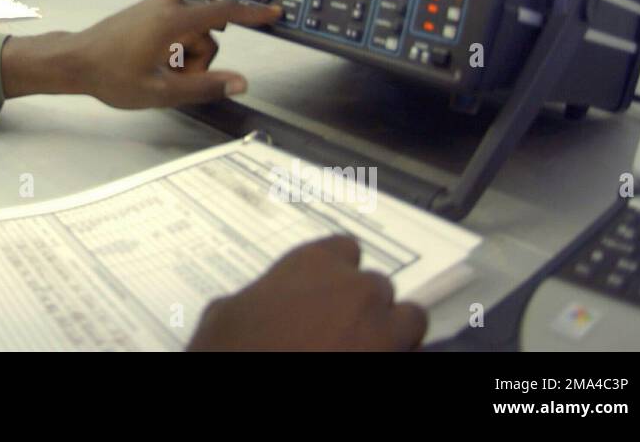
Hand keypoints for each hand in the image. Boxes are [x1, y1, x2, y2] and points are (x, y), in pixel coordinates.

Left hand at [3, 0, 280, 107]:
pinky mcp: (152, 9)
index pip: (224, 14)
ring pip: (194, 35)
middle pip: (207, 37)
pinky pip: (179, 29)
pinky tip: (152, 61)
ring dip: (184, 58)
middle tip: (169, 79)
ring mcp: (159, 4)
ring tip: (156, 71)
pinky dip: (174, 48)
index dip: (253, 15)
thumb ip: (205, 87)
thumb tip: (240, 83)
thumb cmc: (112, 76)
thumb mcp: (161, 91)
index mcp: (173, 20)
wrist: (76, 61)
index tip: (275, 12)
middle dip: (196, 63)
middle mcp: (169, 4)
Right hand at [187, 236, 427, 350]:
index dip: (338, 273)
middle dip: (365, 307)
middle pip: (378, 286)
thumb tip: (259, 306)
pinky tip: (379, 363)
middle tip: (341, 331)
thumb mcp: (224, 313)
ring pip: (410, 319)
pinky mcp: (399, 360)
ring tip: (370, 347)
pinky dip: (401, 357)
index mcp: (313, 265)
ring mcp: (383, 331)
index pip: (345, 248)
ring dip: (395, 331)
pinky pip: (415, 356)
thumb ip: (257, 297)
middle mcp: (356, 290)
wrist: (245, 391)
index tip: (326, 293)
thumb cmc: (231, 348)